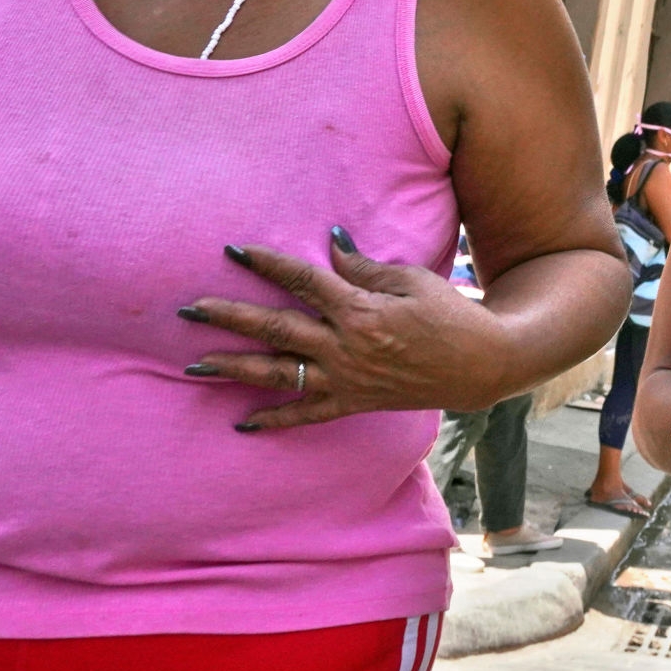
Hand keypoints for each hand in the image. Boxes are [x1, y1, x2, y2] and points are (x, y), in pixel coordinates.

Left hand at [180, 226, 509, 430]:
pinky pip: (306, 415)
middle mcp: (345, 347)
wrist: (481, 364)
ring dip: (235, 368)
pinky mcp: (353, 403)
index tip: (233, 251)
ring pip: (279, 374)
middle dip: (228, 317)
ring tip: (195, 366)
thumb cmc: (451, 315)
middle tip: (188, 309)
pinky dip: (273, 421)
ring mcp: (346, 379)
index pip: (302, 280)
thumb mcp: (412, 280)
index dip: (266, 263)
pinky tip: (241, 423)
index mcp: (359, 310)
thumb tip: (330, 246)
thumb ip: (365, 268)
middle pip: (275, 327)